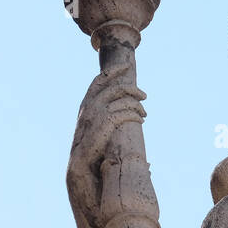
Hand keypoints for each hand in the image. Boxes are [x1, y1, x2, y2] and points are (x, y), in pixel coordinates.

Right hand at [68, 62, 146, 181]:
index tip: (127, 66)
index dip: (114, 70)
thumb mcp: (92, 125)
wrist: (82, 161)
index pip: (100, 79)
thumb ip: (100, 113)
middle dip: (133, 89)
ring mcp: (98, 113)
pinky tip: (141, 121)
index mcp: (86, 103)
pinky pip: (127, 113)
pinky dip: (136, 116)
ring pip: (124, 100)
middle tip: (145, 96)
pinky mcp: (106, 122)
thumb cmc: (89, 145)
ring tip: (145, 114)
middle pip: (116, 87)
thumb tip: (117, 108)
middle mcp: (90, 104)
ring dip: (138, 106)